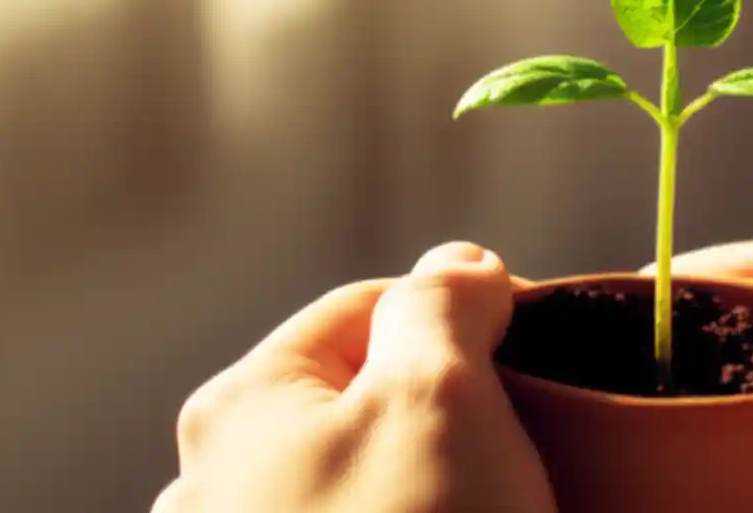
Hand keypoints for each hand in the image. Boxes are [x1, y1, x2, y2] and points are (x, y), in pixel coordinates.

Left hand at [152, 242, 554, 512]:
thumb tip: (461, 264)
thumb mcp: (438, 396)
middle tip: (520, 434)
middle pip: (362, 396)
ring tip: (495, 501)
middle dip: (445, 403)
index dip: (460, 310)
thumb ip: (444, 305)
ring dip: (433, 476)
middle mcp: (217, 482)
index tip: (535, 341)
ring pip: (365, 474)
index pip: (368, 307)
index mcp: (240, 406)